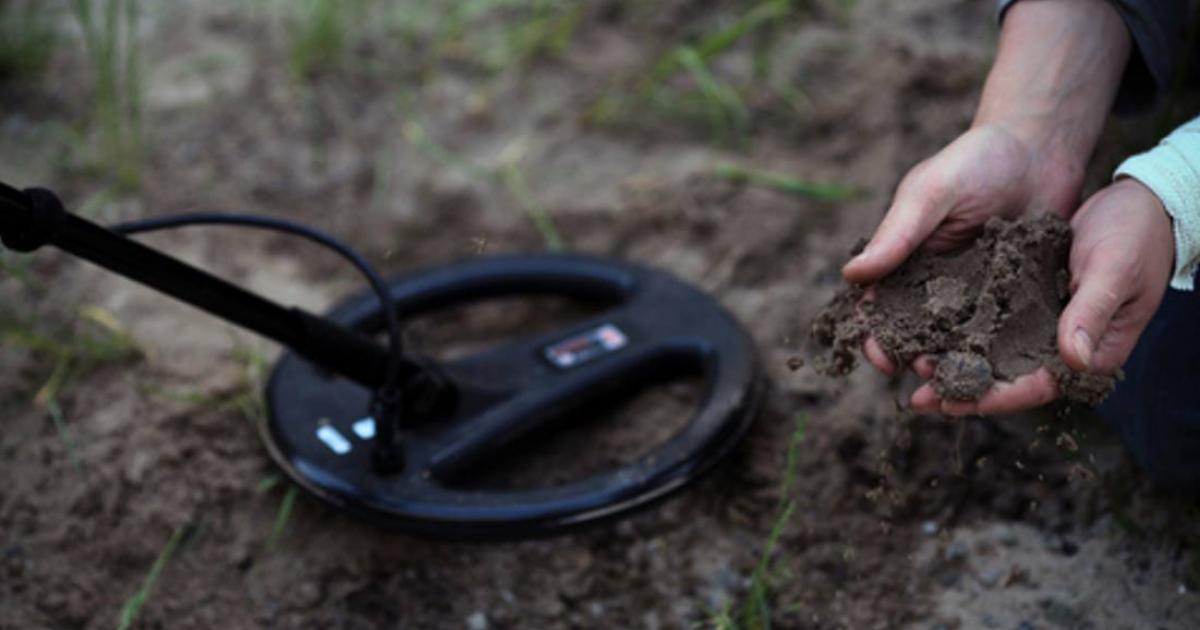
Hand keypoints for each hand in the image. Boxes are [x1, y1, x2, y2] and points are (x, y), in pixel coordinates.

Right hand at [845, 121, 1084, 375]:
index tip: (882, 358)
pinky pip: (1006, 328)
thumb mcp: (932, 194)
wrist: (1041, 148)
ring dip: (958, 361)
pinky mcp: (1015, 294)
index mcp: (904, 259)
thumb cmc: (977, 161)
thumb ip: (897, 234)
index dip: (876, 336)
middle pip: (918, 333)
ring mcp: (976, 291)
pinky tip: (1008, 369)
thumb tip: (850, 276)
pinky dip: (1002, 349)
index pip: (880, 307)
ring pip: (960, 337)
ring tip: (965, 380)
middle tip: (928, 376)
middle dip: (918, 358)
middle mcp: (936, 282)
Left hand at [909, 178, 1174, 414]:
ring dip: (956, 363)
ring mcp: (1045, 326)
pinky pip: (993, 325)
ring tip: (914, 367)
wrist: (1140, 202)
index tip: (957, 402)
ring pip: (995, 356)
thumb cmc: (1137, 235)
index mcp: (1093, 351)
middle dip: (964, 388)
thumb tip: (1071, 360)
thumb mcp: (1114, 270)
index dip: (997, 397)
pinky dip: (962, 331)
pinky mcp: (1030, 304)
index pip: (1039, 386)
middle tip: (920, 398)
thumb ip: (1091, 313)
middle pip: (1009, 380)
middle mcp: (1064, 347)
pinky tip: (928, 332)